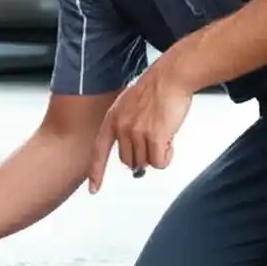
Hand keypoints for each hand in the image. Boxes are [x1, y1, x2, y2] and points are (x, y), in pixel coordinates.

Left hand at [87, 64, 192, 193]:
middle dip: (144, 155)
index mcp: (112, 119)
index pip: (99, 150)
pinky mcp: (154, 137)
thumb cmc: (157, 90)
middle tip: (157, 137)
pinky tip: (171, 139)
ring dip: (158, 154)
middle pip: (129, 161)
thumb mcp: (131, 106)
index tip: (94, 189)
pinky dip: (167, 156)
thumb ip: (127, 129)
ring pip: (146, 163)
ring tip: (165, 132)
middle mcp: (121, 127)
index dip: (96, 171)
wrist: (172, 76)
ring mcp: (136, 133)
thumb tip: (134, 160)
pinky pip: (159, 163)